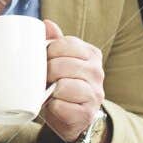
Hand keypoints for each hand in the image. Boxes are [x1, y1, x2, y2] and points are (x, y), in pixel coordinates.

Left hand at [40, 18, 105, 141]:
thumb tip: (47, 24)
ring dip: (50, 91)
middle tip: (45, 79)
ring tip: (50, 92)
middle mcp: (97, 72)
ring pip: (62, 86)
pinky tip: (55, 106)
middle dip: (47, 72)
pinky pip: (60, 106)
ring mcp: (95, 94)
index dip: (49, 52)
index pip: (65, 44)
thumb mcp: (60, 60)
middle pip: (61, 65)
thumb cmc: (64, 84)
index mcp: (91, 54)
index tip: (45, 60)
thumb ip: (54, 42)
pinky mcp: (87, 114)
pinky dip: (52, 107)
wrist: (72, 118)